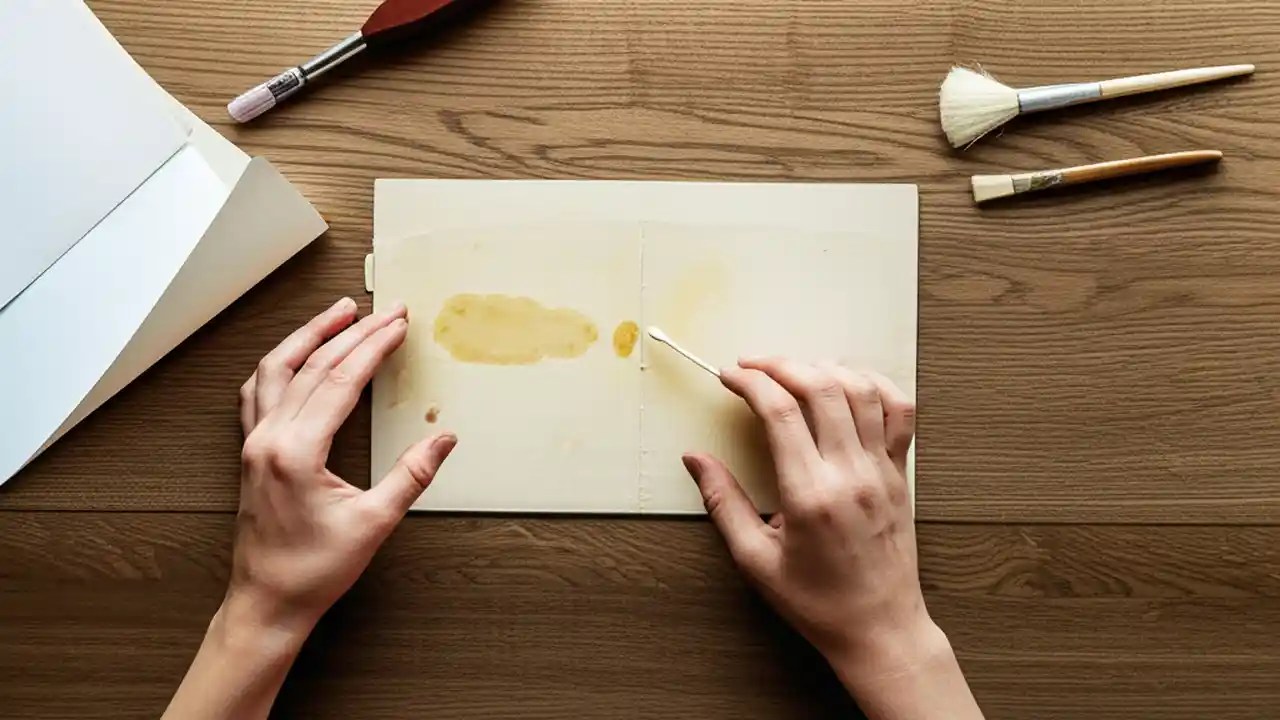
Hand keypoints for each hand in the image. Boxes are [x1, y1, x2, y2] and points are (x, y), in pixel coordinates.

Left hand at [232, 297, 455, 635]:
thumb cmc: (313, 571)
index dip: (373, 347)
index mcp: (296, 452)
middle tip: (384, 312)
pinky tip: (295, 356)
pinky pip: (257, 391)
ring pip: (276, 369)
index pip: (339, 381)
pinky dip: (279, 364)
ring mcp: (253, 444)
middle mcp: (268, 439)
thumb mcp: (373, 524)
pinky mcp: (250, 453)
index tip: (397, 324)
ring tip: (337, 313)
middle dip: (352, 333)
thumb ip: (411, 476)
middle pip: (312, 366)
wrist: (267, 603)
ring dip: (308, 336)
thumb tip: (442, 439)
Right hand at [684, 358, 979, 717]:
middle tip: (752, 365)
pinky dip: (875, 383)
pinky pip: (899, 410)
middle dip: (781, 364)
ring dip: (824, 367)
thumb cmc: (817, 602)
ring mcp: (882, 470)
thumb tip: (694, 458)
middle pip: (822, 387)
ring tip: (793, 369)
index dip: (750, 383)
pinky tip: (848, 381)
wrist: (880, 630)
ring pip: (862, 390)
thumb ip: (722, 503)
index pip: (780, 412)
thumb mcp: (755, 560)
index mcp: (811, 495)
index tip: (728, 377)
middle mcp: (851, 474)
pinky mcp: (900, 473)